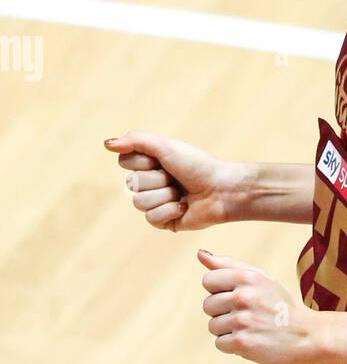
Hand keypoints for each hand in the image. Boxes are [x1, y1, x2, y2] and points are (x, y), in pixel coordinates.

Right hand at [104, 131, 236, 231]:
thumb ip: (136, 141)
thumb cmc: (198, 165)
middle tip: (176, 178)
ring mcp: (156, 203)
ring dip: (164, 195)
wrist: (221, 189)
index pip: (125, 162)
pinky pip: (151, 218)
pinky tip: (184, 207)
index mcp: (149, 164)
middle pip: (131, 184)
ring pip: (139, 202)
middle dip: (157, 179)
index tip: (164, 160)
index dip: (144, 161)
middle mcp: (149, 183)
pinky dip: (169, 210)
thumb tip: (107, 144)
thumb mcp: (166, 146)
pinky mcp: (164, 222)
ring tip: (181, 193)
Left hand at [198, 248, 319, 363]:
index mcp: (247, 276)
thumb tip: (200, 254)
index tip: (239, 297)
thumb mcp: (260, 278)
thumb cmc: (280, 305)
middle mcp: (243, 296)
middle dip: (223, 312)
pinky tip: (252, 340)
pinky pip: (220, 344)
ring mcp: (242, 320)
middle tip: (249, 315)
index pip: (208, 280)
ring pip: (213, 326)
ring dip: (229, 330)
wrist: (308, 335)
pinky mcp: (242, 343)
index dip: (220, 291)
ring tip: (252, 328)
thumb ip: (229, 265)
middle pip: (208, 305)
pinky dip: (233, 346)